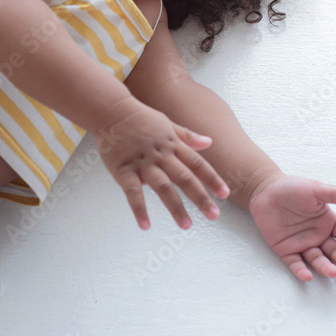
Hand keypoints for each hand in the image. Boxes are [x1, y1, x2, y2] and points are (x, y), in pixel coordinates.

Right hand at [95, 99, 229, 229]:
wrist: (110, 110)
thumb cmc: (139, 117)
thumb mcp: (167, 123)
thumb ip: (187, 135)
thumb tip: (208, 142)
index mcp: (172, 144)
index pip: (197, 163)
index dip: (212, 178)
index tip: (225, 194)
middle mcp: (161, 155)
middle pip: (185, 178)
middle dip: (200, 197)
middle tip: (213, 215)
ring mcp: (142, 163)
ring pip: (162, 187)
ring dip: (176, 207)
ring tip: (186, 226)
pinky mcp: (123, 170)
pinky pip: (132, 192)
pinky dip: (139, 209)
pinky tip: (145, 225)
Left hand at [248, 173, 335, 280]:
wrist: (265, 191)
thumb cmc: (292, 188)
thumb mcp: (316, 189)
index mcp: (328, 222)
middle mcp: (318, 236)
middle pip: (334, 251)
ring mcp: (303, 244)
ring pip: (317, 260)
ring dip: (325, 267)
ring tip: (332, 272)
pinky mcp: (286, 250)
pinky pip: (295, 263)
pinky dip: (301, 270)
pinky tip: (307, 276)